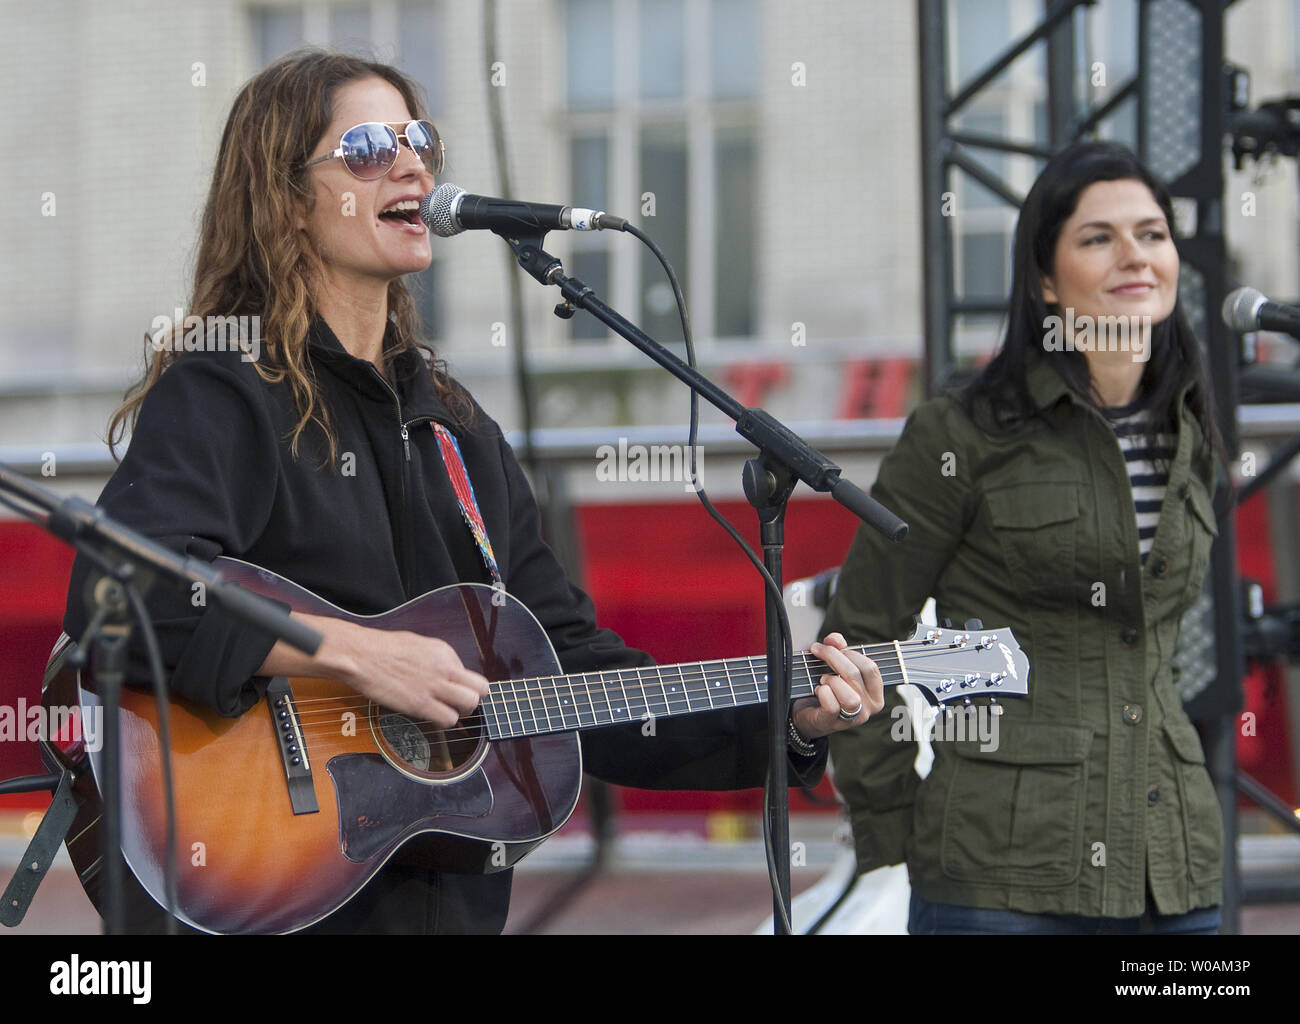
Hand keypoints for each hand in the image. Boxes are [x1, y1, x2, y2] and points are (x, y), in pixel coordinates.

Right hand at [260, 615, 489, 726]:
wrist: (360, 655)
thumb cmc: (382, 649)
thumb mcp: (418, 644)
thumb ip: (437, 659)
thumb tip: (447, 672)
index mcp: (444, 651)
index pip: (472, 674)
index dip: (465, 686)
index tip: (455, 692)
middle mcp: (445, 667)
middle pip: (480, 690)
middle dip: (472, 701)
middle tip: (457, 706)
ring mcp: (434, 685)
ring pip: (470, 705)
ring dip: (460, 713)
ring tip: (444, 712)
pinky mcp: (420, 703)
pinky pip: (448, 719)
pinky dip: (443, 722)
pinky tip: (431, 718)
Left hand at [790, 632, 884, 741]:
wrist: (808, 712)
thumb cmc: (827, 688)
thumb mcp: (835, 665)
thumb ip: (838, 648)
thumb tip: (835, 639)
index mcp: (875, 692)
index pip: (871, 668)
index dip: (849, 652)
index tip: (830, 646)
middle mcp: (869, 707)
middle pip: (856, 675)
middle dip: (834, 657)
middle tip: (818, 651)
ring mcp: (853, 718)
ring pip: (850, 697)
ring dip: (832, 680)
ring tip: (823, 679)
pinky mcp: (834, 723)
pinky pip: (832, 705)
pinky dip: (822, 692)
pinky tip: (818, 690)